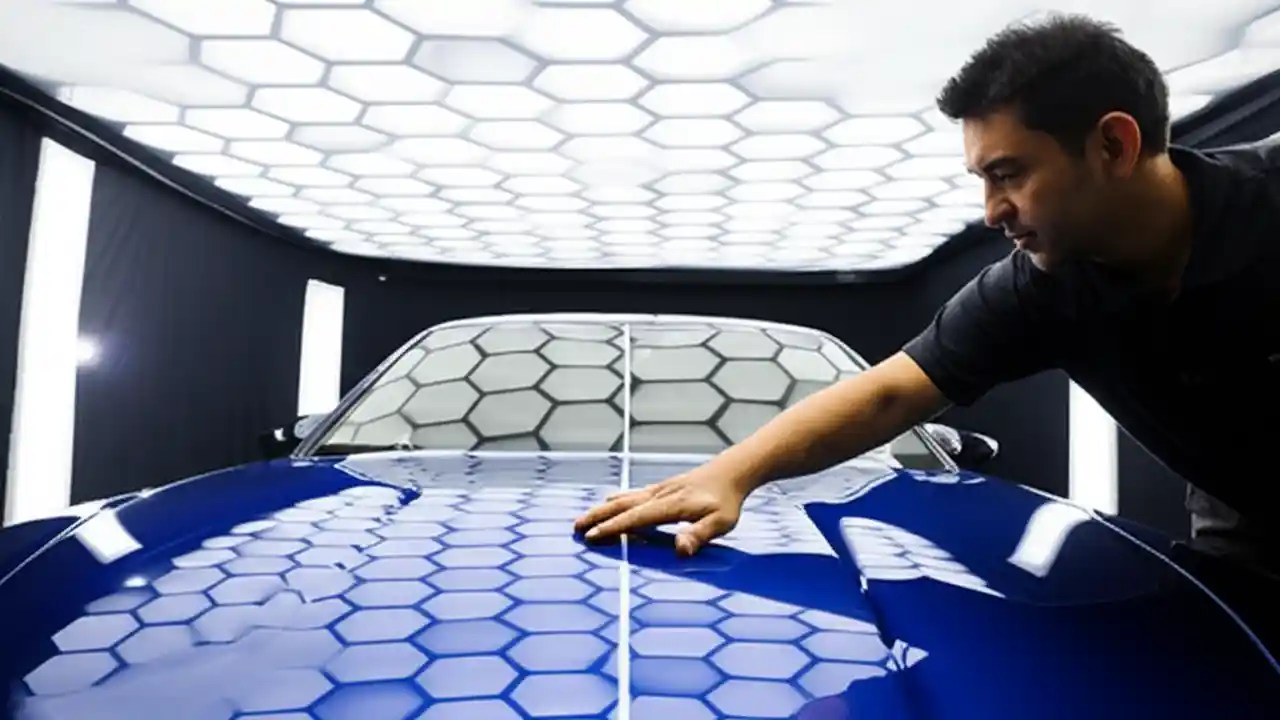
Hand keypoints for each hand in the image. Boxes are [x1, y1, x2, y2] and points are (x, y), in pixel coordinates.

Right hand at [573, 467, 748, 556]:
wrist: (732, 471)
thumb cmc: (727, 501)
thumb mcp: (720, 523)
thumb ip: (699, 536)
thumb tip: (680, 550)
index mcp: (669, 506)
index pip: (635, 518)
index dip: (613, 528)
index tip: (591, 537)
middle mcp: (659, 495)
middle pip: (622, 506)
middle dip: (597, 517)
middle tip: (574, 528)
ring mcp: (659, 490)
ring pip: (624, 499)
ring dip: (602, 509)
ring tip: (583, 518)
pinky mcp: (662, 488)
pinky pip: (633, 495)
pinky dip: (617, 501)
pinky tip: (611, 502)